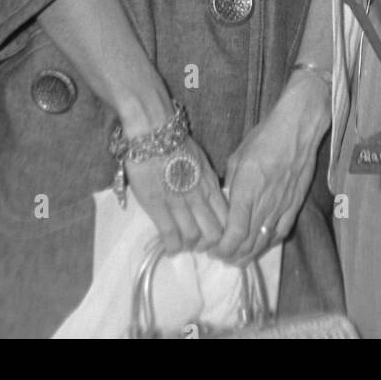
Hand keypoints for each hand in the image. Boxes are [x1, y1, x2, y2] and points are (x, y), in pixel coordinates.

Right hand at [125, 136, 228, 256]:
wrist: (154, 132)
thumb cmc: (176, 143)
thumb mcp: (201, 162)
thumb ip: (207, 182)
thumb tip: (211, 197)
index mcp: (210, 185)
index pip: (226, 218)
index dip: (224, 234)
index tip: (216, 237)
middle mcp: (199, 197)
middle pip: (213, 234)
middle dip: (208, 245)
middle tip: (200, 246)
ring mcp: (179, 203)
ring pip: (193, 238)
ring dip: (189, 246)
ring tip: (183, 245)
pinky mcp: (158, 206)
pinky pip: (170, 236)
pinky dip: (172, 247)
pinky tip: (170, 247)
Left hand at [214, 71, 330, 264]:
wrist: (297, 129)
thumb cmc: (264, 138)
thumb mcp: (237, 158)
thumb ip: (230, 186)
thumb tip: (224, 204)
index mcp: (246, 194)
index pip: (234, 235)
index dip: (223, 249)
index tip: (213, 250)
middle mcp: (264, 206)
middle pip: (248, 244)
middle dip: (232, 256)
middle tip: (222, 257)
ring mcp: (281, 208)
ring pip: (264, 243)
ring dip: (249, 254)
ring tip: (238, 257)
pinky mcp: (295, 205)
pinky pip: (281, 233)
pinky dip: (269, 244)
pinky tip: (262, 245)